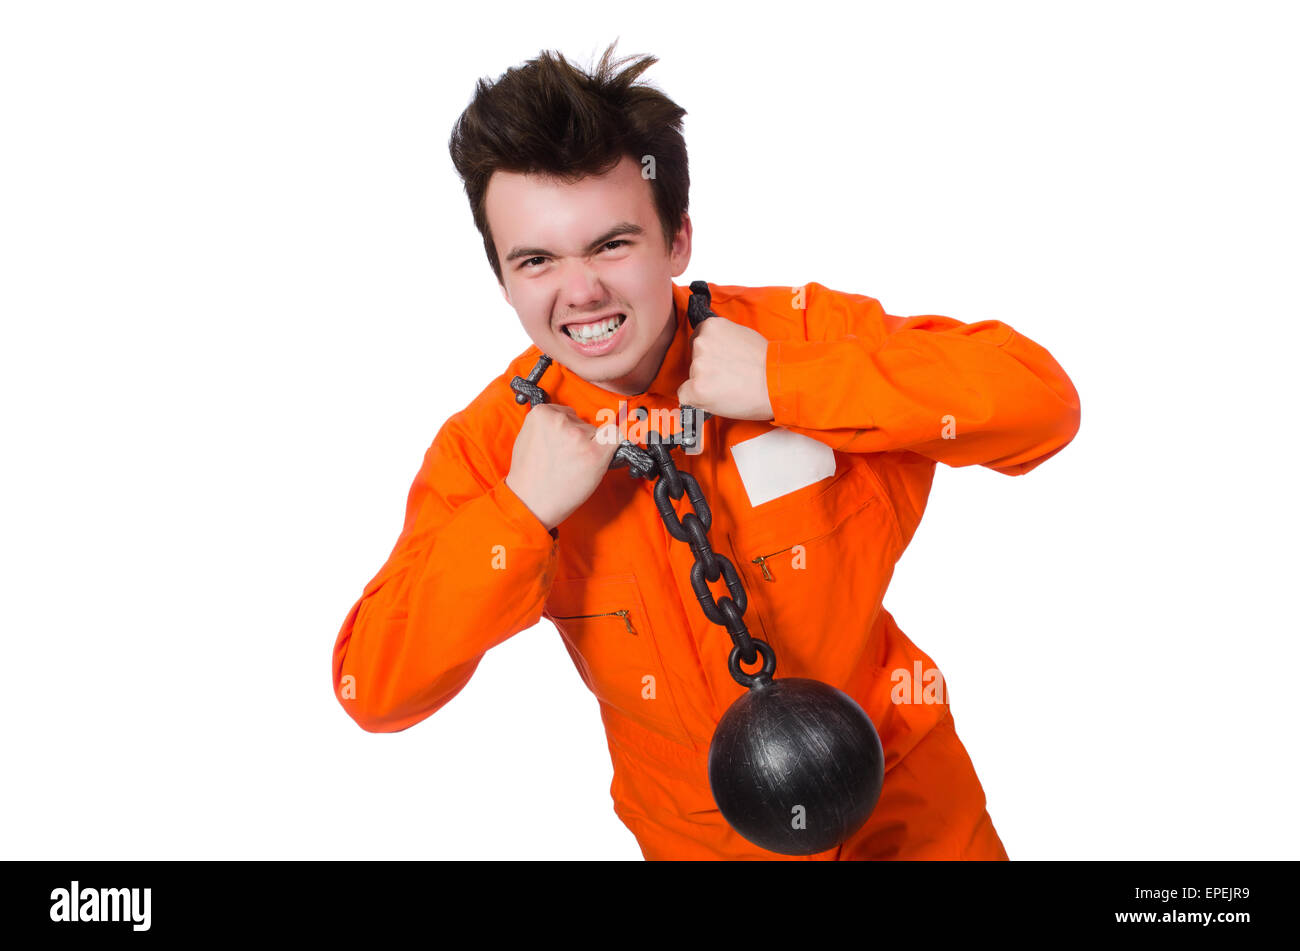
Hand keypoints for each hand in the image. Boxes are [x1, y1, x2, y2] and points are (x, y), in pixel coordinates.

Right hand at [505, 404, 620, 530]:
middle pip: (582, 421)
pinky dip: (613, 445)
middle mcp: (561, 421)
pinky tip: (601, 456)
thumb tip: (566, 420)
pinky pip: (615, 439)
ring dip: (590, 447)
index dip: (567, 429)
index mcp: (541, 414)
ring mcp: (579, 436)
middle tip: (567, 458)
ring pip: (596, 432)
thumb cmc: (528, 476)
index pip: (566, 412)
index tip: (565, 441)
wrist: (531, 503)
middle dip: (578, 438)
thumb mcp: (527, 438)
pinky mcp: (595, 453)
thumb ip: (546, 426)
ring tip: (573, 466)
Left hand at [676, 316, 773, 420]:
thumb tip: (714, 349)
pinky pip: (686, 397)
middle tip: (729, 376)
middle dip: (706, 369)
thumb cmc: (767, 362)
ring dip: (703, 385)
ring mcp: (698, 366)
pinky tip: (718, 398)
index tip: (720, 362)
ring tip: (729, 387)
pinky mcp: (696, 388)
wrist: (778, 382)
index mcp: (711, 326)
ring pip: (691, 379)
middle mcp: (700, 343)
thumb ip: (722, 340)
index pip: (698, 340)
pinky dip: (697, 401)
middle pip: (693, 360)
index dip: (709, 355)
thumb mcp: (742, 336)